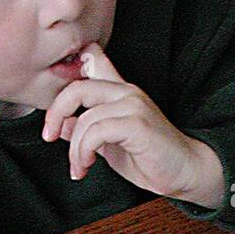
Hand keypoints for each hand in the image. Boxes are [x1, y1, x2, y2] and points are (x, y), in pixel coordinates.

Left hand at [41, 44, 224, 206]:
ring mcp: (133, 104)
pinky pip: (97, 131)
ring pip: (86, 118)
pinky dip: (84, 152)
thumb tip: (62, 125)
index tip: (54, 108)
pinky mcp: (137, 122)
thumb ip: (87, 130)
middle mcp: (126, 91)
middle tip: (49, 136)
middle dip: (55, 114)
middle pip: (77, 88)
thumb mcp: (109, 143)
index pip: (91, 61)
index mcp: (119, 91)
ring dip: (75, 149)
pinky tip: (87, 165)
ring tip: (79, 166)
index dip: (67, 73)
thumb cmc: (151, 158)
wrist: (185, 172)